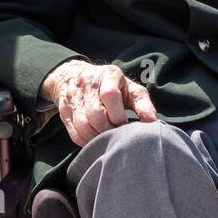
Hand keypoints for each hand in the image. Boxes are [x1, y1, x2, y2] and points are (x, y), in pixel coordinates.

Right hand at [39, 60, 157, 146]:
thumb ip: (143, 104)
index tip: (125, 126)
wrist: (73, 75)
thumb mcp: (129, 88)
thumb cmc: (111, 86)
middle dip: (109, 130)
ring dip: (98, 138)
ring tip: (108, 141)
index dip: (118, 115)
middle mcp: (87, 84)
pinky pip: (75, 133)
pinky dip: (87, 142)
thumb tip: (153, 123)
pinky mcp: (64, 111)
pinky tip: (96, 142)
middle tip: (118, 137)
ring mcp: (73, 97)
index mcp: (107, 75)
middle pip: (96, 114)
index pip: (109, 95)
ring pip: (83, 126)